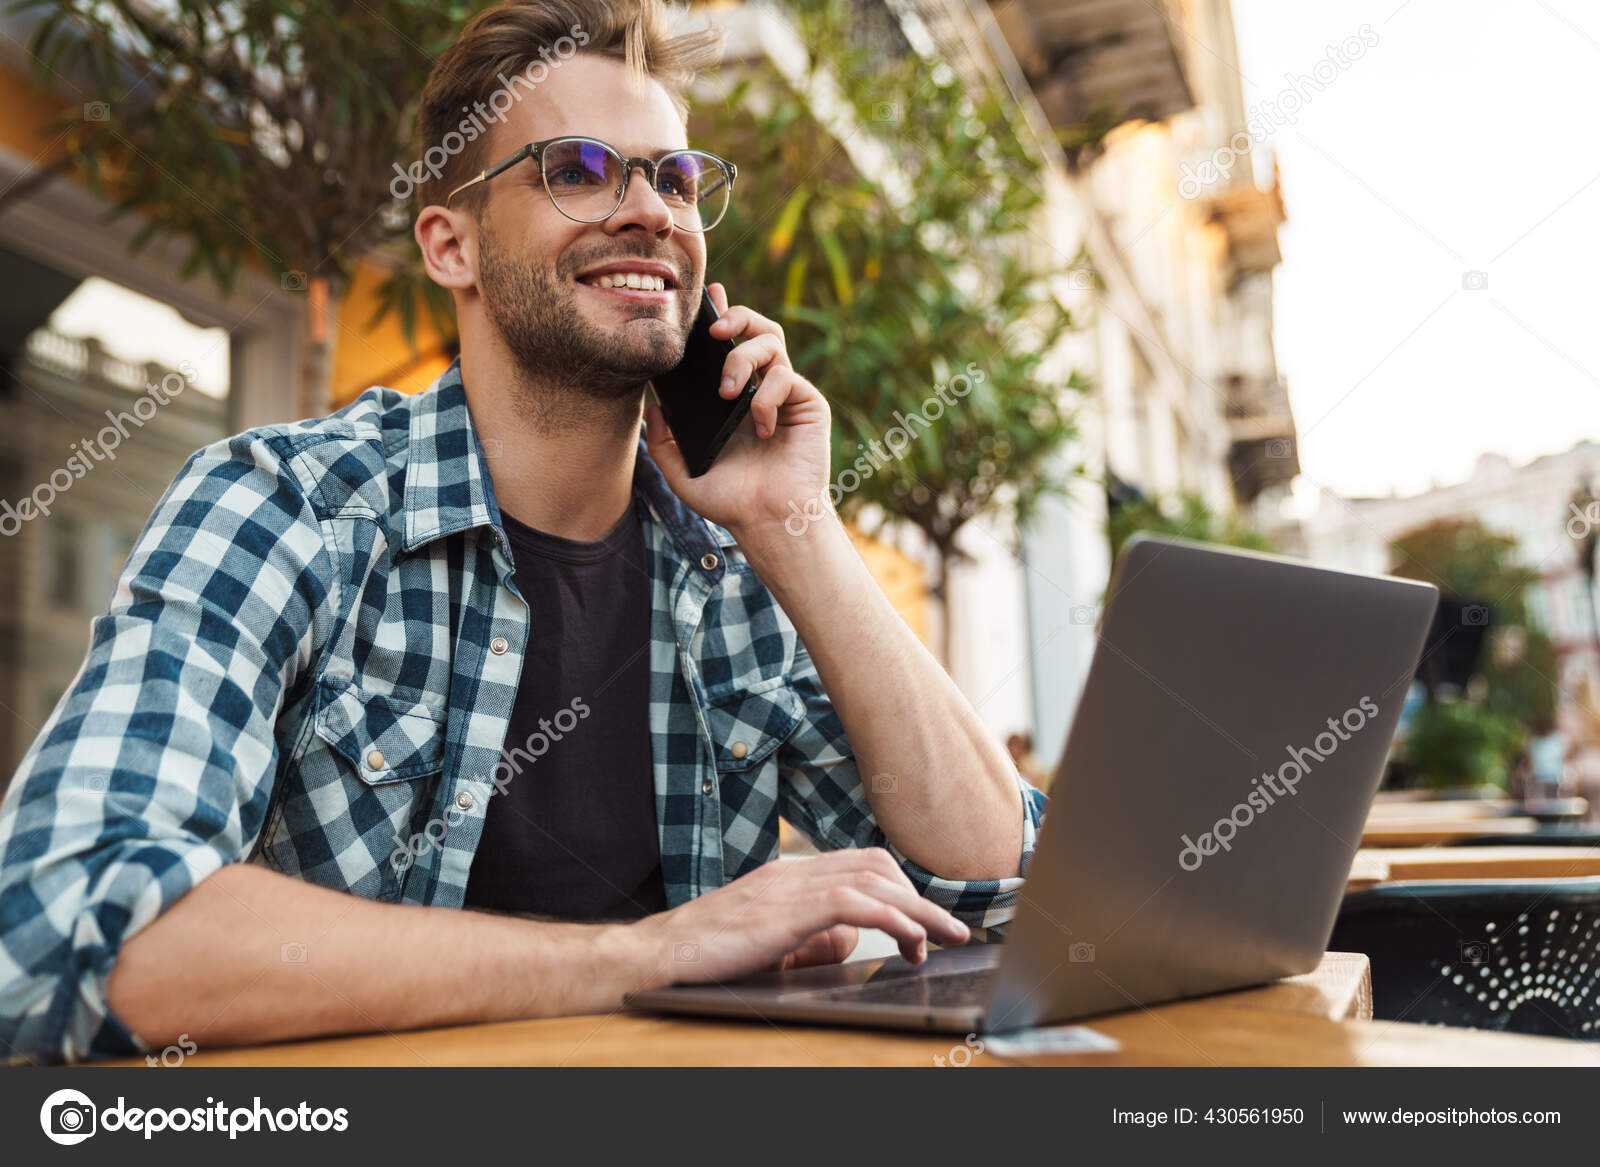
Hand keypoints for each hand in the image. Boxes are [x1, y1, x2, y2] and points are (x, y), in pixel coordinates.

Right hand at [629, 848, 970, 985]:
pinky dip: (893, 919)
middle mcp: (795, 873)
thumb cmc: (709, 953)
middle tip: (946, 933)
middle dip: (921, 898)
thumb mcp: (772, 944)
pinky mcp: (787, 911)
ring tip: (944, 937)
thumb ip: (813, 938)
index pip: (862, 864)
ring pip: (875, 881)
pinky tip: (911, 939)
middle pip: (878, 866)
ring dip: (919, 909)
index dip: (902, 890)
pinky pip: (854, 904)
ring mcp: (790, 887)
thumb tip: (853, 940)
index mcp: (792, 876)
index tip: (924, 923)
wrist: (660, 954)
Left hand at [643, 282, 831, 538]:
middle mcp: (762, 388)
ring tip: (727, 390)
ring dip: (744, 358)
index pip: (728, 344)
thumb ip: (661, 442)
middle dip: (736, 316)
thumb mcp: (682, 473)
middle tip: (715, 331)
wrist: (769, 522)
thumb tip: (649, 407)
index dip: (720, 314)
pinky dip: (768, 397)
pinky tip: (760, 427)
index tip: (706, 296)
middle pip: (756, 327)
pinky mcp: (809, 404)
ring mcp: (787, 394)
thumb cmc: (732, 501)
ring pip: (773, 342)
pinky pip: (787, 378)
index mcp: (734, 397)